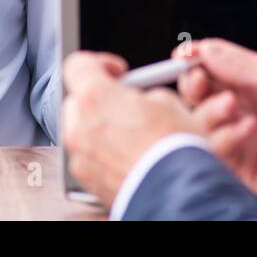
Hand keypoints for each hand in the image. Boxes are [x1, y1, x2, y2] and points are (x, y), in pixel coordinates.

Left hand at [61, 51, 201, 206]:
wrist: (178, 193)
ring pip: (82, 131)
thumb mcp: (166, 101)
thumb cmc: (175, 146)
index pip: (78, 65)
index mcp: (95, 97)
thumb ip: (140, 94)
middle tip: (127, 105)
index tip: (118, 72)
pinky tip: (129, 158)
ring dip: (100, 128)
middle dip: (100, 100)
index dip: (100, 64)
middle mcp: (79, 126)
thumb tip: (137, 100)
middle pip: (78, 100)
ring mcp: (80, 157)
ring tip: (132, 137)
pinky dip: (103, 154)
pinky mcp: (86, 181)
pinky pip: (89, 158)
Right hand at [175, 38, 256, 209]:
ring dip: (209, 112)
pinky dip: (221, 139)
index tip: (182, 58)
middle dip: (193, 85)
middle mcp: (240, 108)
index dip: (192, 61)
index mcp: (251, 82)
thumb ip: (241, 65)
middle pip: (196, 93)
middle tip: (201, 83)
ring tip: (234, 109)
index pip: (209, 66)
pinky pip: (212, 152)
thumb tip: (204, 49)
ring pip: (199, 122)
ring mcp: (237, 136)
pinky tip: (245, 133)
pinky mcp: (238, 166)